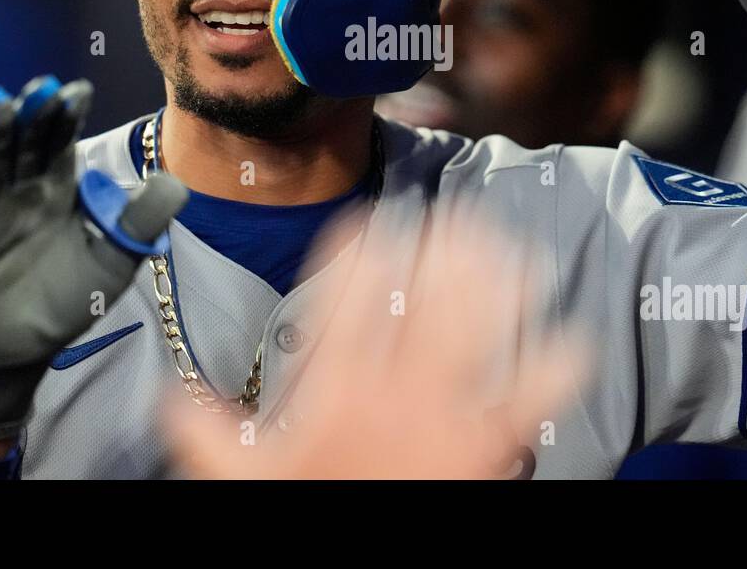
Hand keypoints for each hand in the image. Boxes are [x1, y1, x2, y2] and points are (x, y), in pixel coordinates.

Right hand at [0, 76, 186, 440]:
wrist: (16, 349)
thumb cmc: (67, 299)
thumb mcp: (116, 261)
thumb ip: (142, 222)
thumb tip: (175, 181)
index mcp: (59, 191)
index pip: (63, 144)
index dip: (68, 116)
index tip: (78, 88)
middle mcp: (22, 193)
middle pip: (27, 145)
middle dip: (34, 115)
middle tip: (41, 86)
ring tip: (1, 103)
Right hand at [166, 214, 587, 478]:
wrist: (367, 557)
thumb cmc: (315, 507)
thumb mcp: (247, 476)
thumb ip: (206, 431)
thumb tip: (171, 394)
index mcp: (338, 383)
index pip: (347, 294)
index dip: (360, 247)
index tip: (370, 218)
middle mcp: (398, 383)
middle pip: (427, 294)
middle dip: (446, 246)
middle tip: (460, 211)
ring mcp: (449, 409)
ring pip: (482, 327)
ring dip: (500, 284)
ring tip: (515, 247)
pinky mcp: (491, 442)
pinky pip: (532, 395)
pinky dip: (556, 366)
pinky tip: (575, 338)